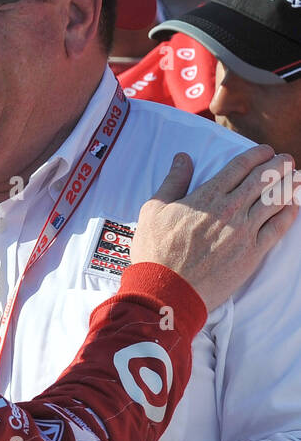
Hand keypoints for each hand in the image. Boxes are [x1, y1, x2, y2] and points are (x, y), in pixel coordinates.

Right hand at [131, 147, 297, 311]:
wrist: (167, 290)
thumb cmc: (156, 252)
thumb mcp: (154, 210)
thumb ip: (173, 181)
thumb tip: (183, 158)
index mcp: (208, 196)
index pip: (240, 166)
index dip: (257, 154)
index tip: (266, 150)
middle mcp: (230, 209)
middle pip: (263, 179)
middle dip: (279, 165)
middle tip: (287, 160)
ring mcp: (244, 231)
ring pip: (275, 200)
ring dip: (289, 185)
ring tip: (297, 177)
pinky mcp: (252, 253)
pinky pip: (278, 228)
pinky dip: (289, 213)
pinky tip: (295, 205)